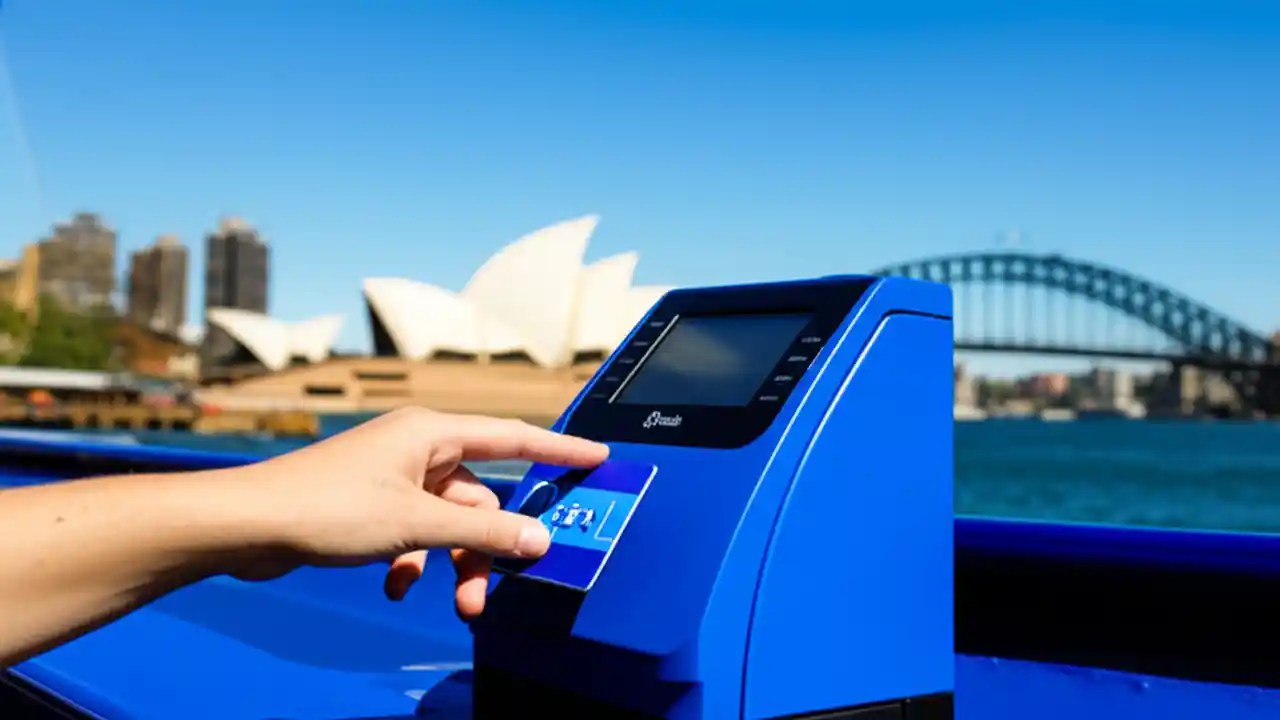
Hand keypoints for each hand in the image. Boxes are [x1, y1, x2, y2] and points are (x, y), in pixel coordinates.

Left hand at [233, 407, 607, 618]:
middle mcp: (416, 449)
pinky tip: (396, 584)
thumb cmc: (325, 507)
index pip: (513, 438)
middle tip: (487, 596)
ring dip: (452, 563)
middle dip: (486, 549)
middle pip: (479, 498)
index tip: (597, 456)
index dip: (559, 449)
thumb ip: (482, 533)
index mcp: (431, 433)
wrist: (246, 525)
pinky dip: (415, 560)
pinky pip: (416, 533)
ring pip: (448, 522)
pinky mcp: (371, 504)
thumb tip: (538, 539)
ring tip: (449, 603)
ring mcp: (393, 477)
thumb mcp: (416, 524)